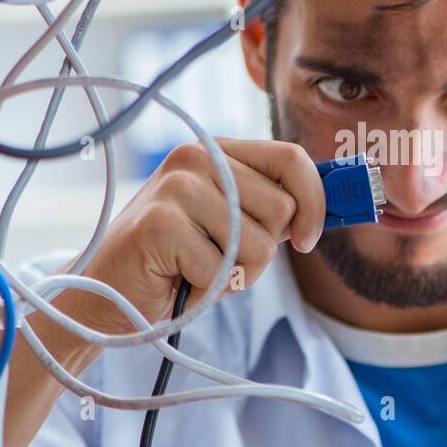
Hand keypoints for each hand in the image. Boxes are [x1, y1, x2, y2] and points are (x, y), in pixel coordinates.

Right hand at [50, 138, 325, 337]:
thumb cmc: (176, 262)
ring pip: (258, 246)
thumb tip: (342, 204)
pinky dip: (207, 291)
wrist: (104, 295)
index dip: (314, 202)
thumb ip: (275, 210)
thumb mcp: (232, 226)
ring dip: (235, 275)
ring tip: (196, 269)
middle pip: (281, 211)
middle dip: (262, 252)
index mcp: (218, 151)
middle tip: (220, 258)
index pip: (292, 158)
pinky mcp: (160, 224)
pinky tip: (178, 279)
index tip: (309, 239)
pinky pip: (223, 271)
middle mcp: (196, 157)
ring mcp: (176, 187)